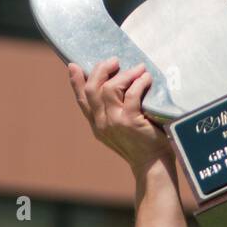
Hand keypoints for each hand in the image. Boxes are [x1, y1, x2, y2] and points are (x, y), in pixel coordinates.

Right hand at [68, 58, 172, 173]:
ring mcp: (115, 123)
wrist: (153, 165)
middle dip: (102, 69)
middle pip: (92, 88)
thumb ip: (112, 110)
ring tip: (139, 70)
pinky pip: (132, 93)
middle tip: (115, 61)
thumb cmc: (141, 143)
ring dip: (125, 74)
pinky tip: (147, 79)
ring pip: (110, 88)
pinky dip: (140, 82)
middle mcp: (101, 124)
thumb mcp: (121, 127)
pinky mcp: (130, 122)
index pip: (82, 99)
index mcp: (97, 124)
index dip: (76, 81)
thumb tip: (111, 83)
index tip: (74, 66)